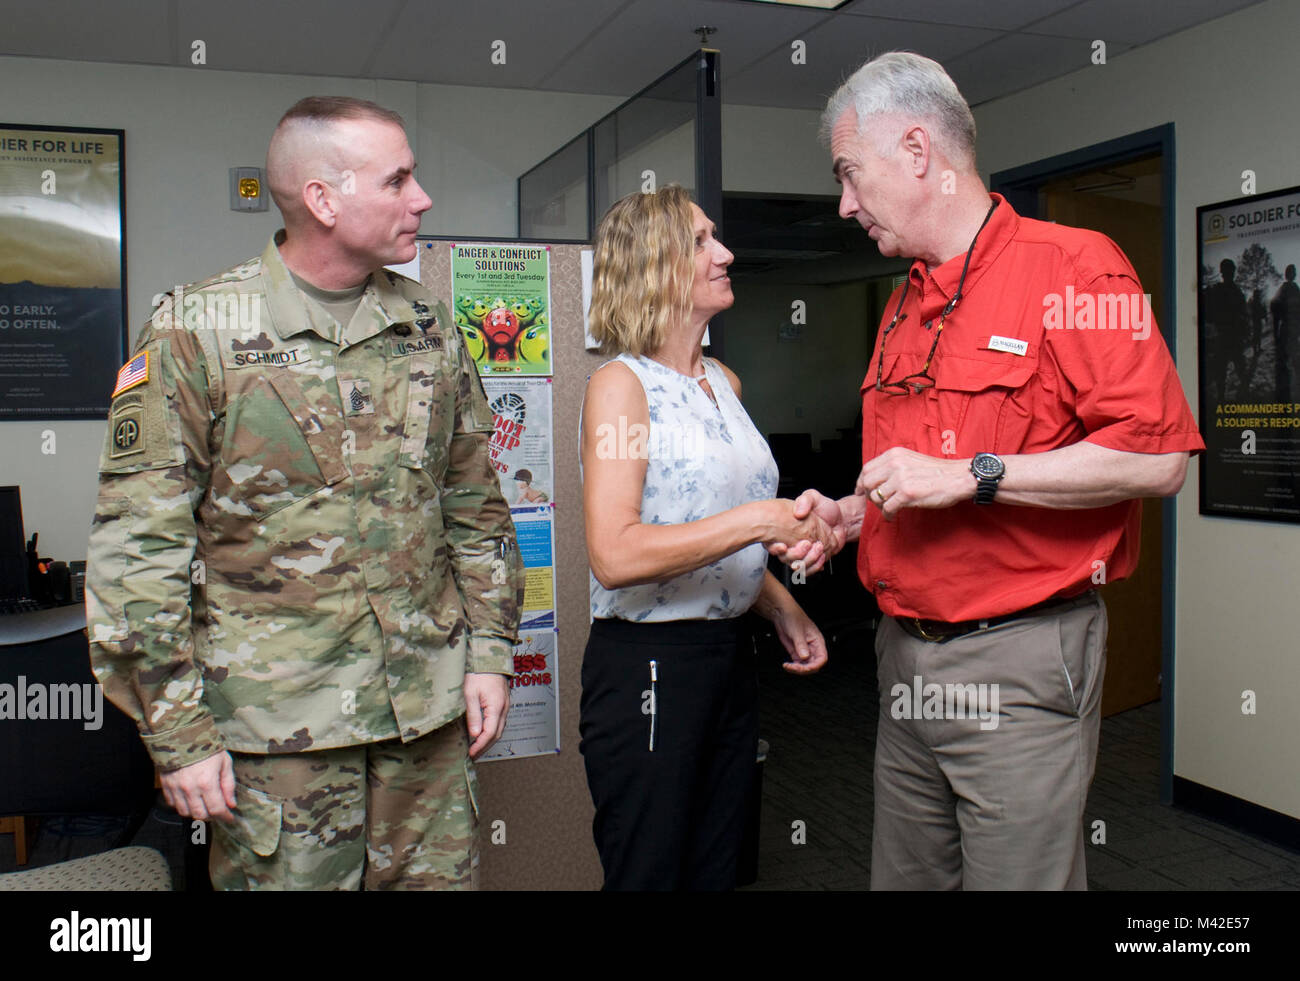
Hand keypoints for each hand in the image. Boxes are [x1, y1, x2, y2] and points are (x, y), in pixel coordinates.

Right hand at [160, 751, 235, 822]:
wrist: (182, 735)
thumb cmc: (207, 747)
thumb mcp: (224, 762)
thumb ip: (228, 785)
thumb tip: (231, 804)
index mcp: (207, 782)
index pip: (216, 809)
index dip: (225, 817)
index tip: (230, 818)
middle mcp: (190, 789)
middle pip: (200, 815)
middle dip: (212, 816)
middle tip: (218, 811)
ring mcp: (176, 789)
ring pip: (185, 812)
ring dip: (196, 812)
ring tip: (204, 804)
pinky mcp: (166, 786)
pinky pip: (173, 804)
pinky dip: (182, 805)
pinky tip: (190, 799)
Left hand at [464, 672, 509, 758]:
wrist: (489, 658)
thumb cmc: (479, 673)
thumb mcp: (470, 693)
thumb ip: (473, 714)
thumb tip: (475, 734)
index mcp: (496, 706)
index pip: (490, 733)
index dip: (480, 745)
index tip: (471, 753)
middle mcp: (504, 708)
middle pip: (497, 734)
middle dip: (485, 747)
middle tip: (473, 755)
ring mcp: (505, 706)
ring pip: (499, 729)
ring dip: (488, 741)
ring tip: (476, 748)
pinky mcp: (503, 703)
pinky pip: (499, 722)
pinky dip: (491, 732)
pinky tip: (482, 734)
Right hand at [767, 489, 846, 573]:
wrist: (840, 519)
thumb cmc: (823, 507)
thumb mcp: (813, 497)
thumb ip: (805, 500)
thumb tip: (798, 513)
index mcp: (783, 529)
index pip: (771, 542)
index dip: (774, 548)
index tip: (783, 546)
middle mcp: (789, 544)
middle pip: (784, 558)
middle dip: (795, 554)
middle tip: (807, 543)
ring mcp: (800, 554)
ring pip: (797, 567)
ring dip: (808, 560)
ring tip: (819, 547)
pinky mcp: (811, 560)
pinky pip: (808, 571)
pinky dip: (815, 566)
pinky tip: (822, 556)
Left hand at [771, 601, 827, 674]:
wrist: (782, 613)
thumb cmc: (793, 617)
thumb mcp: (797, 631)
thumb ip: (801, 644)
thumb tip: (805, 656)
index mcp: (817, 641)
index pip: (822, 658)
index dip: (815, 665)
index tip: (805, 668)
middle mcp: (812, 648)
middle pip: (814, 664)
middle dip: (805, 669)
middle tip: (793, 667)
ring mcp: (804, 650)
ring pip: (806, 666)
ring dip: (798, 669)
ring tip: (788, 666)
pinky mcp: (796, 652)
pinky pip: (798, 663)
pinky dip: (793, 667)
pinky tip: (787, 665)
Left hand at [855, 446, 974, 520]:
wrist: (958, 478)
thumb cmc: (937, 471)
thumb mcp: (911, 460)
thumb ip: (893, 466)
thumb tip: (876, 480)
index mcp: (894, 455)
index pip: (867, 469)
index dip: (862, 482)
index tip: (862, 491)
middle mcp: (895, 464)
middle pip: (868, 483)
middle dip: (870, 495)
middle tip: (878, 503)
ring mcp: (901, 478)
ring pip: (876, 497)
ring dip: (880, 506)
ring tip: (889, 509)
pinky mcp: (907, 493)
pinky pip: (887, 508)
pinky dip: (888, 515)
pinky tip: (893, 516)